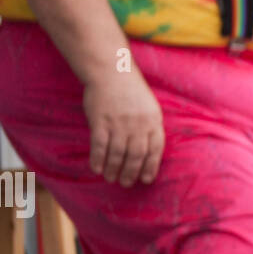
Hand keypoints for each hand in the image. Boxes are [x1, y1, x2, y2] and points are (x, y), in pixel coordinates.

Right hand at [83, 68, 164, 185]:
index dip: (151, 167)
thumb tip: (149, 154)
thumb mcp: (150, 107)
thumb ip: (151, 128)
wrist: (111, 70)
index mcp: (153, 121)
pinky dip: (98, 159)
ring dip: (114, 169)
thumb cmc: (131, 91)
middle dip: (131, 173)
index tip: (146, 179)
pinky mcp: (100, 120)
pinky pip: (99, 145)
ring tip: (111, 178)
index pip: (155, 150)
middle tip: (126, 183)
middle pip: (136, 156)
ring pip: (117, 154)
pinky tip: (97, 168)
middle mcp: (138, 124)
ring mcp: (119, 123)